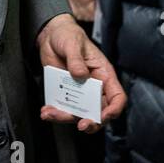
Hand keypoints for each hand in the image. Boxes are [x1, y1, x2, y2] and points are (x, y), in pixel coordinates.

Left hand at [36, 13, 125, 131]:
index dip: (114, 109)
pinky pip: (63, 109)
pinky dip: (55, 113)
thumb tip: (80, 75)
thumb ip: (76, 59)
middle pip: (99, 112)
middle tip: (81, 125)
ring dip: (66, 118)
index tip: (104, 116)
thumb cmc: (69, 36)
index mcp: (104, 75)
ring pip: (79, 114)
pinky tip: (46, 111)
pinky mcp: (66, 94)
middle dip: (92, 123)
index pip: (117, 97)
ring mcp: (80, 93)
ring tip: (50, 114)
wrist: (51, 36)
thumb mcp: (73, 44)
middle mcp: (94, 87)